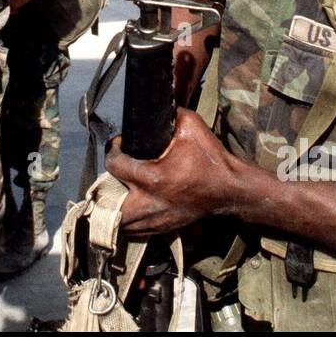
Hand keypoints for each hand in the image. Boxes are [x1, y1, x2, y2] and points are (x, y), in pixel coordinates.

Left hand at [105, 108, 248, 235]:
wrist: (231, 189)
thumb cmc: (211, 159)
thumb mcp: (192, 126)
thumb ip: (171, 114)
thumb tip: (156, 106)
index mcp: (153, 178)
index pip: (115, 166)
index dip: (113, 150)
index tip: (120, 144)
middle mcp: (151, 202)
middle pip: (109, 207)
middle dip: (105, 189)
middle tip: (113, 174)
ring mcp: (157, 219)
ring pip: (120, 223)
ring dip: (113, 208)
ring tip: (117, 191)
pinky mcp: (164, 227)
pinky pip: (135, 231)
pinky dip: (128, 221)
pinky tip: (130, 207)